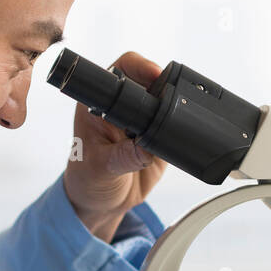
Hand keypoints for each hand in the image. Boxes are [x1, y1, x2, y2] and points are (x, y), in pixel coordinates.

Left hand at [62, 50, 167, 241]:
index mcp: (100, 103)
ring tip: (173, 124)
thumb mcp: (100, 168)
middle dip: (164, 87)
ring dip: (175, 109)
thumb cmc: (88, 181)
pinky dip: (182, 130)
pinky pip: (176, 127)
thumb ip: (123, 157)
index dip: (140, 66)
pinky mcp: (160, 137)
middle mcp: (124, 106)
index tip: (154, 74)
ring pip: (168, 101)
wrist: (102, 204)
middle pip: (151, 81)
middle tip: (170, 102)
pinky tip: (179, 138)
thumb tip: (147, 147)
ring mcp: (144, 120)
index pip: (122, 69)